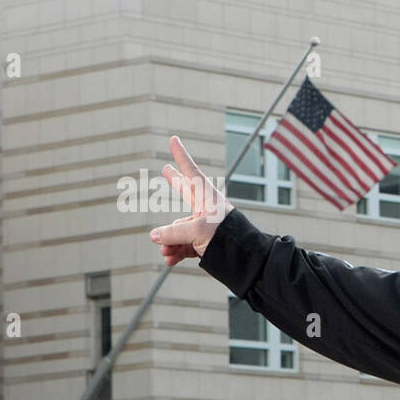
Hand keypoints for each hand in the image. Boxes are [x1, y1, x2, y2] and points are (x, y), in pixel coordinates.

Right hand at [150, 136, 233, 264]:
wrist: (245, 260)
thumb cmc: (226, 237)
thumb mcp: (197, 231)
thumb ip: (173, 232)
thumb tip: (154, 236)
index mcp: (207, 197)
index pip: (191, 171)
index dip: (180, 156)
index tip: (174, 139)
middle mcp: (205, 209)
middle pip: (185, 192)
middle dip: (175, 182)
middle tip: (167, 170)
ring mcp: (204, 226)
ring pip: (178, 229)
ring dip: (170, 242)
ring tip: (166, 252)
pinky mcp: (203, 244)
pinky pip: (183, 245)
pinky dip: (175, 252)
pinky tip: (168, 259)